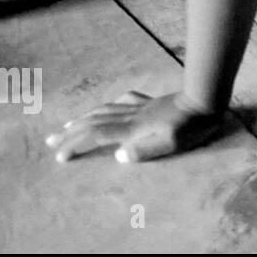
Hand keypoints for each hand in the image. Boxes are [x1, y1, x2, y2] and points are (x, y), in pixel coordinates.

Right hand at [45, 91, 225, 162]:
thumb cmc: (193, 126)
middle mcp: (132, 116)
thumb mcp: (172, 144)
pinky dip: (107, 106)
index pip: (97, 136)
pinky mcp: (150, 102)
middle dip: (71, 132)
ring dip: (84, 118)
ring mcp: (140, 107)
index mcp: (134, 129)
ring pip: (104, 110)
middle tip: (50, 140)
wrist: (206, 99)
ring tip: (68, 124)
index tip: (59, 156)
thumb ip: (146, 151)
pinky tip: (106, 106)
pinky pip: (121, 101)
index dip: (77, 145)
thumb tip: (119, 156)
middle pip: (94, 122)